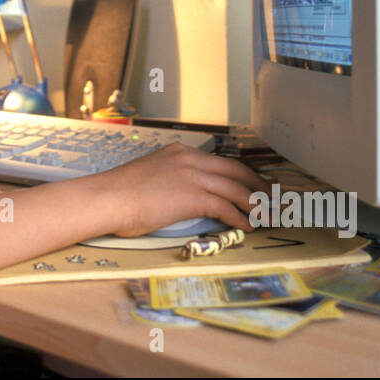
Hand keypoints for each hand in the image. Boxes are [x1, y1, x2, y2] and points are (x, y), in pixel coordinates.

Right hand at [95, 143, 269, 236]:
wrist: (107, 198)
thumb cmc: (120, 194)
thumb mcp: (151, 176)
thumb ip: (172, 180)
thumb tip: (183, 196)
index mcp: (179, 153)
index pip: (220, 161)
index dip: (241, 173)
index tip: (253, 182)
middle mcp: (190, 160)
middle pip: (236, 170)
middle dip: (258, 184)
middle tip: (272, 196)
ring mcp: (192, 176)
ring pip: (236, 189)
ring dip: (255, 205)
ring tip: (267, 216)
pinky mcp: (192, 196)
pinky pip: (226, 207)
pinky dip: (240, 217)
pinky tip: (247, 226)